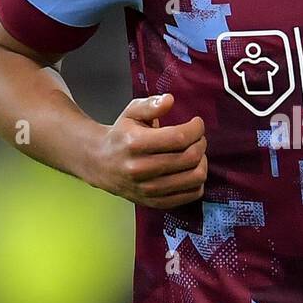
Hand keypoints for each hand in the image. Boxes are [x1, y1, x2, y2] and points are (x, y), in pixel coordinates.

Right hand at [87, 93, 207, 208]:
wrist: (100, 163)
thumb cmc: (121, 135)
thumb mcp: (131, 112)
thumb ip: (150, 105)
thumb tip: (170, 100)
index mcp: (135, 143)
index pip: (179, 138)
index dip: (196, 128)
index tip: (197, 123)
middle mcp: (141, 169)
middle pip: (189, 158)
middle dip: (201, 143)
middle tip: (198, 137)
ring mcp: (148, 189)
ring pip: (194, 178)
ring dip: (202, 162)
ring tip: (195, 153)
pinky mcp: (155, 202)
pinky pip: (190, 195)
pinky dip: (197, 182)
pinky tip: (190, 170)